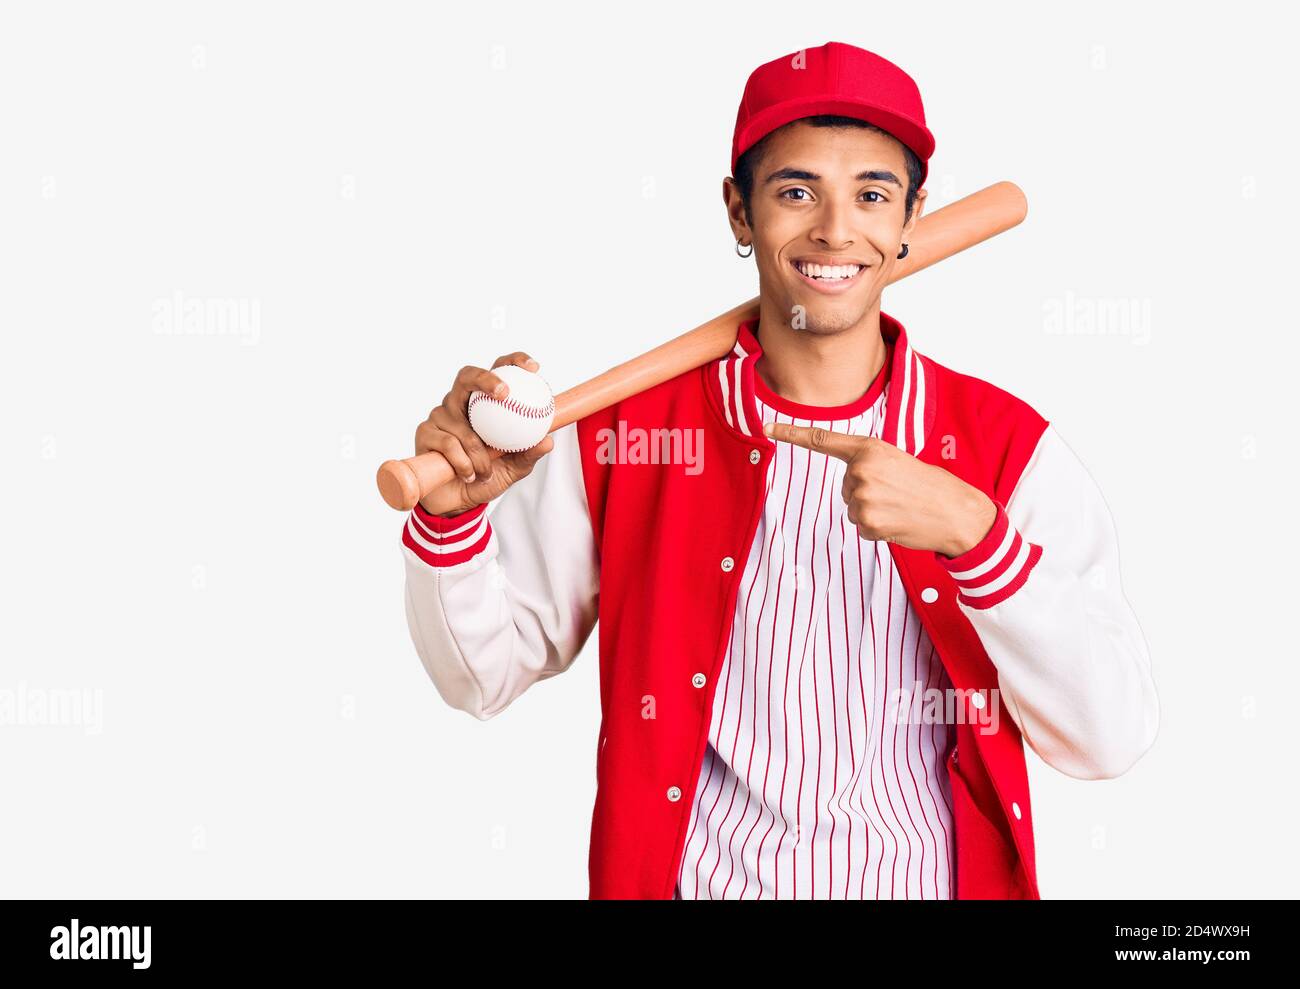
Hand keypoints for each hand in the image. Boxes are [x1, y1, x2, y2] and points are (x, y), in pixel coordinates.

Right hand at [415, 352, 554, 516]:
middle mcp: (460, 404)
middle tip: (504, 393)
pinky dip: (462, 462)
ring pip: (460, 423)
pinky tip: (468, 475)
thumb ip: (529, 454)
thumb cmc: (486, 477)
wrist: (457, 501)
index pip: (497, 371)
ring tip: (486, 472)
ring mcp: (440, 416)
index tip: (534, 368)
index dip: (513, 362)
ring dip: (477, 452)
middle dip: (485, 379)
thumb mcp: (514, 468)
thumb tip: (549, 441)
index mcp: (483, 404)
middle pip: (467, 376)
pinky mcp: (425, 432)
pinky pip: (447, 443)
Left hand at [762, 421, 996, 557]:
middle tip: (898, 492)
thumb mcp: (898, 461)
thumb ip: (869, 465)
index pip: (823, 440)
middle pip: (845, 486)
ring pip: (852, 507)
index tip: (766, 428)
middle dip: (867, 492)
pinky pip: (861, 527)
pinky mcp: (867, 522)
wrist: (957, 513)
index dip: (792, 434)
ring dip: (873, 511)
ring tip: (901, 507)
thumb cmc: (930, 486)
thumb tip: (851, 485)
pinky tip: (899, 522)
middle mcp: (861, 470)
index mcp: (869, 449)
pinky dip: (878, 529)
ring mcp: (862, 497)